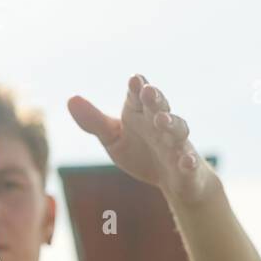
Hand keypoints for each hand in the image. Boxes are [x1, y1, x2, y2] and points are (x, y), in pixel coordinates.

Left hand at [67, 75, 216, 204]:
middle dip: (155, 99)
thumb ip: (94, 121)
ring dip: (172, 124)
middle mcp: (161, 124)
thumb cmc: (141, 152)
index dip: (137, 88)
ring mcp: (177, 144)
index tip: (134, 80)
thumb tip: (70, 99)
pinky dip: (188, 161)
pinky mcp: (187, 167)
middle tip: (148, 91)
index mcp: (141, 113)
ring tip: (162, 120)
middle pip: (160, 107)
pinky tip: (186, 162)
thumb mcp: (113, 138)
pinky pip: (190, 163)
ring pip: (178, 130)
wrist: (173, 180)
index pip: (138, 96)